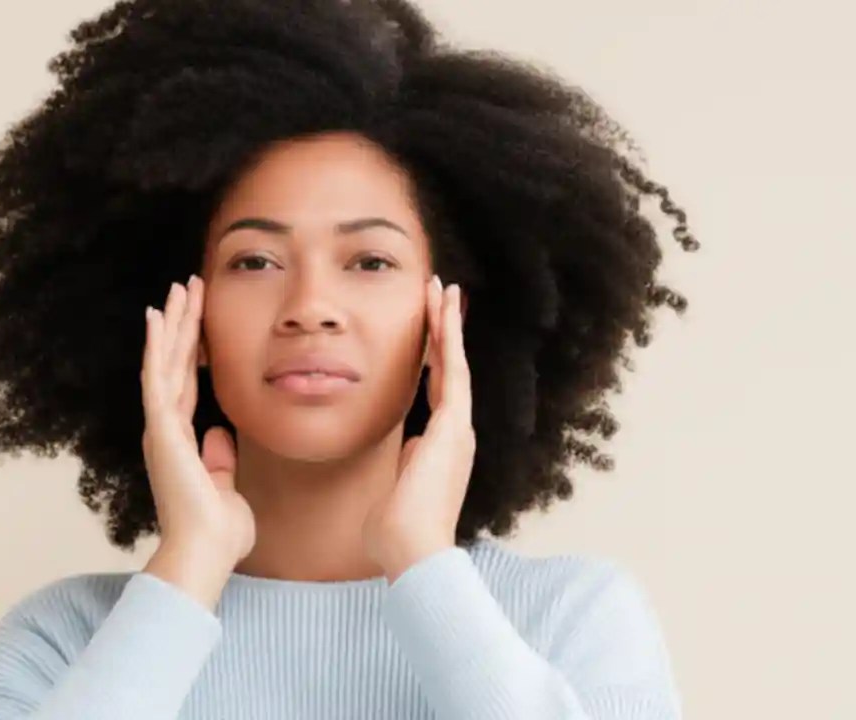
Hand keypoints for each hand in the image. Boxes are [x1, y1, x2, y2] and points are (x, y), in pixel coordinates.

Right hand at [140, 275, 255, 603]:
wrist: (206, 555)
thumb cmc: (217, 532)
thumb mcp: (226, 488)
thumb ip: (221, 461)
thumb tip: (220, 435)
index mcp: (182, 440)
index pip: (187, 382)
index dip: (191, 348)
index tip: (195, 316)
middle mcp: (166, 428)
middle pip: (174, 363)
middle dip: (182, 323)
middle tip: (187, 285)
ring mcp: (161, 428)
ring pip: (165, 362)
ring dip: (172, 324)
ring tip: (177, 288)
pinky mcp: (162, 431)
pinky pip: (158, 379)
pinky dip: (158, 347)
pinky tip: (159, 318)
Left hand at [362, 275, 474, 583]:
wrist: (413, 551)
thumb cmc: (397, 533)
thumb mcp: (398, 490)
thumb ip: (405, 469)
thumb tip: (406, 457)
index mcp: (443, 447)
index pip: (440, 392)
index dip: (438, 358)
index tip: (434, 331)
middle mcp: (457, 433)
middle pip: (451, 370)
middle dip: (447, 331)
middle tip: (444, 295)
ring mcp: (459, 429)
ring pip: (454, 363)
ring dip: (448, 325)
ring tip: (443, 290)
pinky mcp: (453, 427)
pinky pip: (451, 372)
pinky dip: (448, 339)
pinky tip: (443, 311)